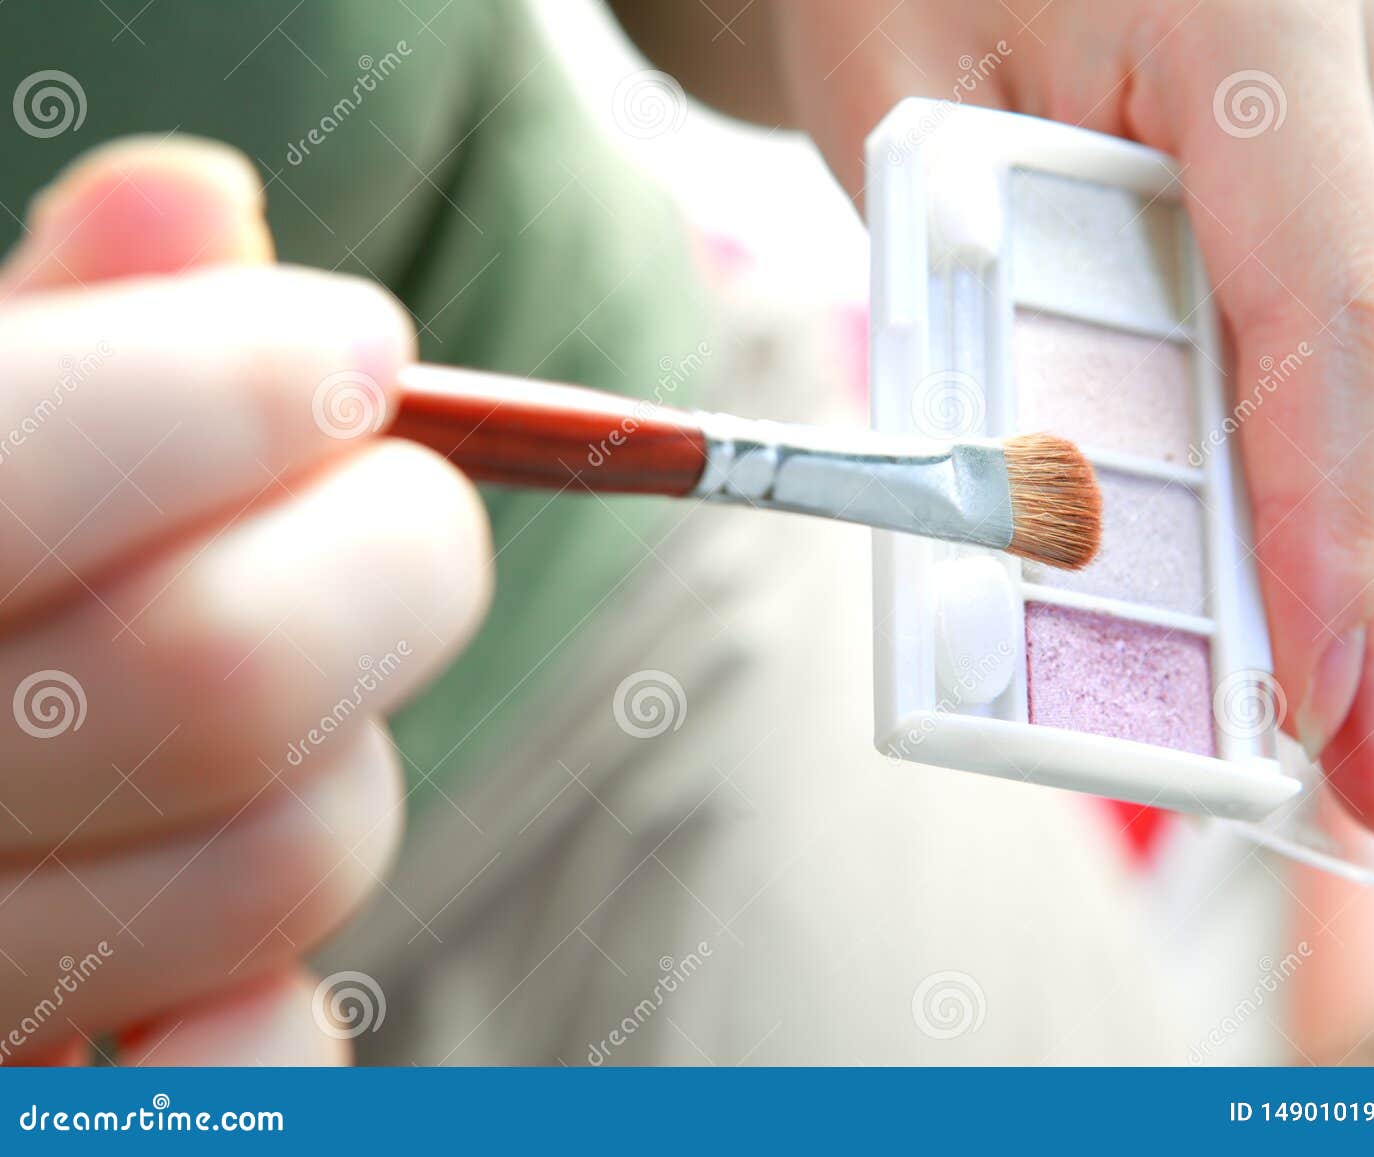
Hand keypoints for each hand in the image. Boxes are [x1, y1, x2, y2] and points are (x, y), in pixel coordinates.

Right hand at [0, 138, 490, 1063]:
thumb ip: (62, 335)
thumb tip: (193, 199)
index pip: (23, 483)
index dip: (242, 385)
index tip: (353, 349)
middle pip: (225, 672)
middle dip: (387, 550)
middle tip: (393, 504)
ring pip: (294, 852)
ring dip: (352, 743)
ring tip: (284, 700)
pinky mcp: (66, 1089)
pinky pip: (274, 1059)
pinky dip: (295, 977)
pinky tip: (228, 922)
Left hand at [775, 0, 1373, 842]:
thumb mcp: (893, 98)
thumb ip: (962, 278)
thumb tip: (1034, 491)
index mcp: (1257, 26)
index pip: (1320, 318)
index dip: (1330, 531)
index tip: (1332, 703)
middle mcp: (1358, 54)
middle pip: (1363, 369)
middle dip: (1367, 593)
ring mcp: (1366, 85)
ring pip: (1352, 353)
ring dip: (1336, 533)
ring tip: (1337, 714)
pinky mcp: (1334, 124)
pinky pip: (1318, 310)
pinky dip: (1300, 444)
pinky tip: (1299, 564)